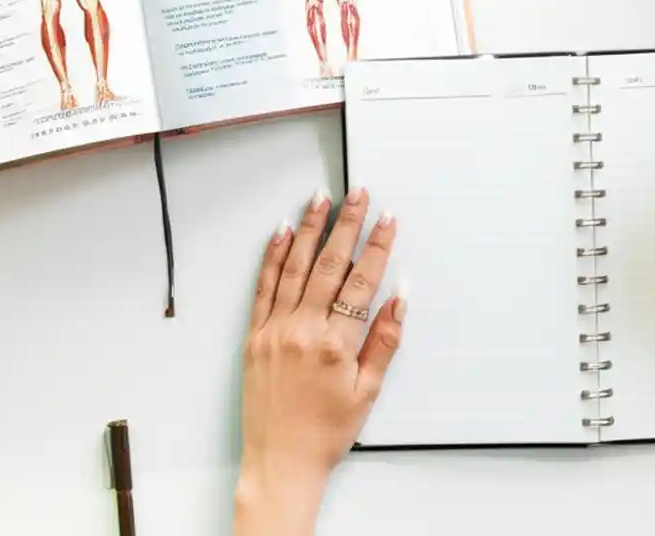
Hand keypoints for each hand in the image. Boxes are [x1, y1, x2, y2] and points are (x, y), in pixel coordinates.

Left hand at [235, 187, 404, 534]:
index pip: (362, 281)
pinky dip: (272, 257)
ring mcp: (274, 330)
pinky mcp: (254, 336)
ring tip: (320, 199)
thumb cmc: (325, 432)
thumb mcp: (368, 392)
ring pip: (293, 267)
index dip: (377, 246)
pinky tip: (282, 233)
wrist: (279, 461)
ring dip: (309, 229)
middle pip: (328, 264)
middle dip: (346, 224)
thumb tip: (400, 297)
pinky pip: (264, 287)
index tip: (387, 219)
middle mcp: (301, 330)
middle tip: (358, 193)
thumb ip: (385, 341)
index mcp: (334, 344)